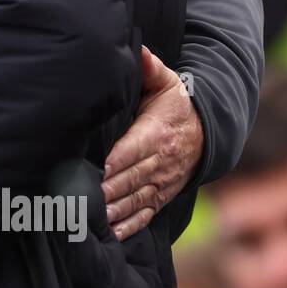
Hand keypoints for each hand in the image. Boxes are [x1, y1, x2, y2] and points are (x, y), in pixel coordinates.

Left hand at [101, 46, 203, 240]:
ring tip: (88, 219)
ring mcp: (161, 183)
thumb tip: (140, 52)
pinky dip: (127, 226)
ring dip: (112, 211)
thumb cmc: (175, 104)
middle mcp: (160, 163)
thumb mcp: (166, 83)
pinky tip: (109, 234)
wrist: (206, 132)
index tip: (97, 169)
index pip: (132, 149)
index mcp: (156, 134)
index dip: (115, 161)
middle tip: (80, 200)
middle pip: (129, 179)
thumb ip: (150, 69)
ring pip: (134, 200)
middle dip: (106, 190)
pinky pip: (144, 214)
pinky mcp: (160, 197)